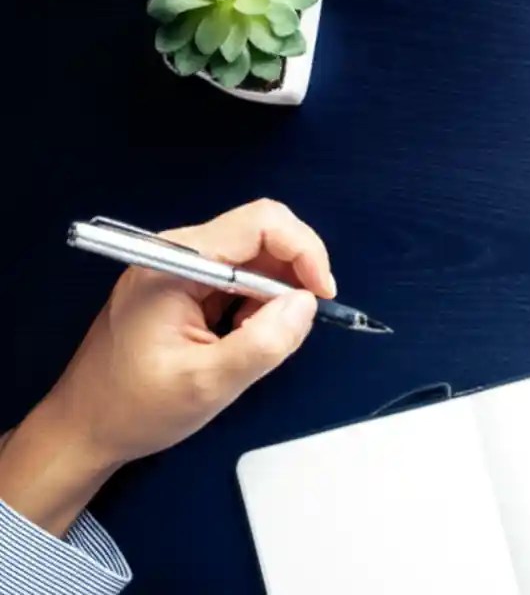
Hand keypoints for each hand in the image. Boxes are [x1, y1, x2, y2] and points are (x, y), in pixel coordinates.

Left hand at [0, 199, 335, 534]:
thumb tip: (307, 304)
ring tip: (253, 342)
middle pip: (260, 235)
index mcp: (175, 262)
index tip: (322, 296)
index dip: (303, 251)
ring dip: (272, 297)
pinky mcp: (182, 288)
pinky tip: (237, 340)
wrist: (83, 430)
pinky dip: (254, 307)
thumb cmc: (135, 409)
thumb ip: (262, 343)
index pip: (260, 223)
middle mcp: (177, 253)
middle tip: (293, 326)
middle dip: (291, 277)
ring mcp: (178, 269)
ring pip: (254, 259)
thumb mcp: (207, 384)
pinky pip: (237, 281)